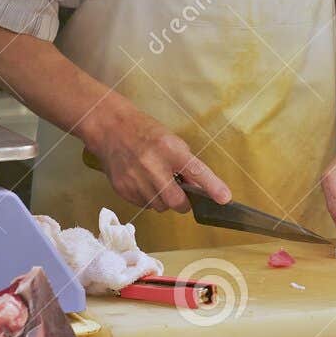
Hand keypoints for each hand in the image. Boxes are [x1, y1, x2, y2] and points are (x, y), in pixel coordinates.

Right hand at [84, 102, 229, 212]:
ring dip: (164, 200)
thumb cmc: (146, 133)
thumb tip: (200, 189)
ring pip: (160, 207)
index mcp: (170, 150)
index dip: (212, 187)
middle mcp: (153, 166)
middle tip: (181, 194)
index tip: (225, 198)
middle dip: (183, 203)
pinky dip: (148, 198)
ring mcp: (136, 179)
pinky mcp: (123, 189)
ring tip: (156, 182)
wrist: (111, 129)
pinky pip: (144, 205)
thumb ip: (186, 165)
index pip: (196, 171)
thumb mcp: (172, 141)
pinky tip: (143, 182)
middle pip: (177, 202)